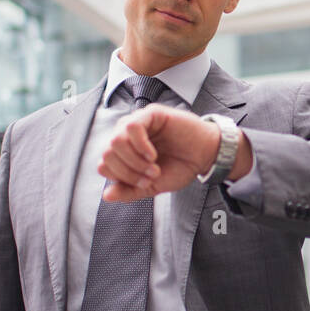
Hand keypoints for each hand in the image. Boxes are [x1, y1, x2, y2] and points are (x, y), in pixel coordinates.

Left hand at [97, 104, 220, 200]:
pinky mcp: (150, 114)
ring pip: (116, 140)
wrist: (205, 156)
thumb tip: (107, 196)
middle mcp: (126, 136)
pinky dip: (140, 145)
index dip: (122, 179)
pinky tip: (153, 154)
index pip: (104, 165)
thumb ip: (129, 191)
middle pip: (107, 154)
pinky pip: (132, 127)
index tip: (145, 184)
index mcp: (124, 152)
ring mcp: (137, 123)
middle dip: (129, 171)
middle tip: (151, 175)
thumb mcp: (152, 186)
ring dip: (135, 160)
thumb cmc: (180, 166)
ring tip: (153, 166)